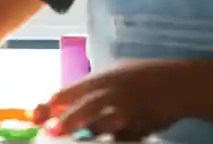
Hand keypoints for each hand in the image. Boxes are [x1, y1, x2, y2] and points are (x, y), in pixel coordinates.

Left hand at [34, 60, 187, 139]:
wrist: (176, 83)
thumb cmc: (137, 78)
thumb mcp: (109, 76)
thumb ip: (85, 91)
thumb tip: (56, 104)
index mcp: (97, 80)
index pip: (66, 92)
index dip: (49, 106)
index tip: (36, 117)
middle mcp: (110, 93)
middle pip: (85, 107)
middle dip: (68, 120)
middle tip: (52, 131)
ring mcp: (127, 110)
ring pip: (104, 125)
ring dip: (91, 132)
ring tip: (80, 139)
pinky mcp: (142, 126)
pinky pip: (124, 137)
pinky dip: (116, 138)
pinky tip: (110, 138)